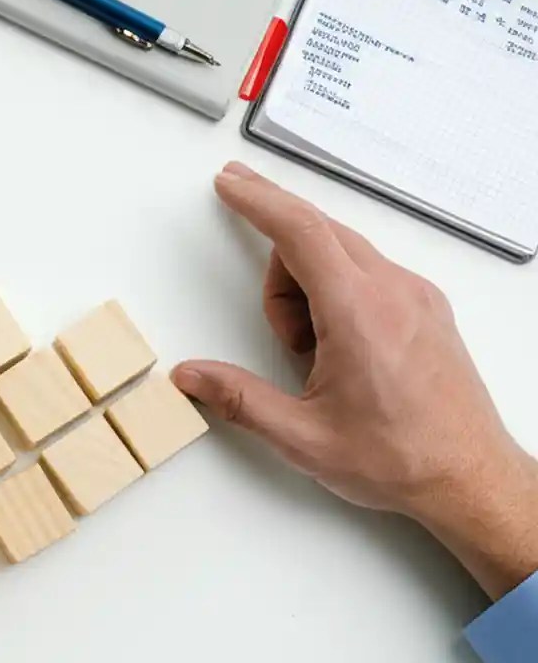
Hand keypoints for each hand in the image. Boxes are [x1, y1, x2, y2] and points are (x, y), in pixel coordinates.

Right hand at [173, 162, 537, 598]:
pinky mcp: (426, 308)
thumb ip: (239, 399)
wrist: (469, 478)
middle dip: (277, 268)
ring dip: (307, 288)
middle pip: (317, 236)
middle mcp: (393, 291)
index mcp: (358, 313)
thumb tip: (192, 376)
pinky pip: (368, 273)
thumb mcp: (303, 437)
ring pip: (343, 255)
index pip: (300, 232)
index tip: (230, 184)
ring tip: (310, 356)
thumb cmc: (400, 458)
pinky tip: (336, 348)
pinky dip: (337, 294)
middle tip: (274, 327)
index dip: (258, 201)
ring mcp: (415, 296)